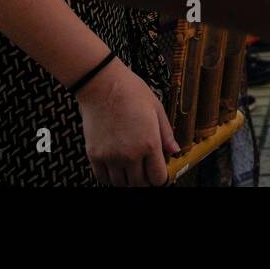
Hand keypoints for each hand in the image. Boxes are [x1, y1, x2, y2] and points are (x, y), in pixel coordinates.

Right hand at [76, 58, 178, 185]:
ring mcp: (111, 156)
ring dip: (128, 180)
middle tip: (146, 172)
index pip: (157, 177)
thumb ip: (166, 133)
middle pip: (139, 183)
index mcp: (149, 143)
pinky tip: (116, 168)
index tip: (160, 175)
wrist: (102, 85)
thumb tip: (175, 151)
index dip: (161, 179)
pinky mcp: (94, 155)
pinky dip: (110, 177)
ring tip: (132, 170)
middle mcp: (130, 154)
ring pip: (121, 183)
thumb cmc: (131, 92)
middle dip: (146, 180)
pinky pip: (102, 178)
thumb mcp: (157, 109)